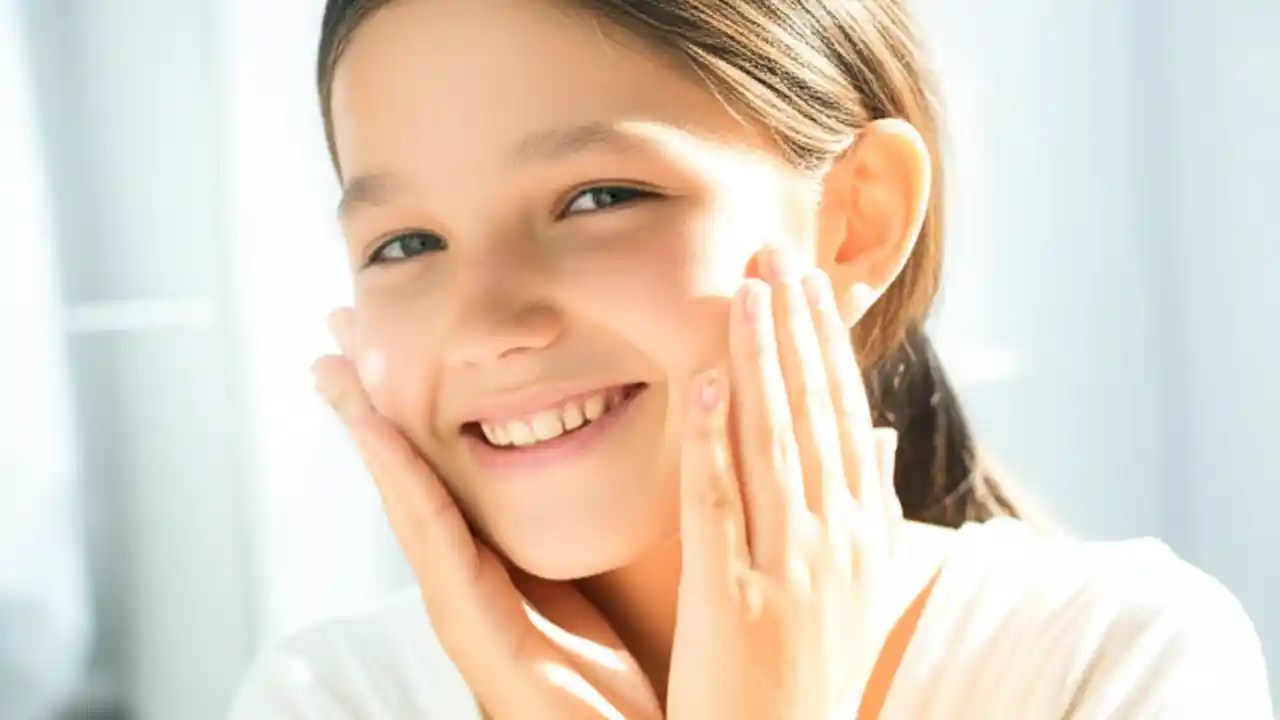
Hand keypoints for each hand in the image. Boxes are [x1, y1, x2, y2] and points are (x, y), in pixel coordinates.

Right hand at [312, 309, 661, 719]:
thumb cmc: (609, 682)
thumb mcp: (583, 590)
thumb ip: (560, 539)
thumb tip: (573, 465)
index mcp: (488, 563)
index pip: (438, 465)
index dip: (404, 403)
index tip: (381, 341)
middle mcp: (461, 576)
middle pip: (406, 468)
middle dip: (368, 397)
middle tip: (336, 323)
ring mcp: (455, 601)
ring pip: (404, 491)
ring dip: (364, 424)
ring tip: (332, 361)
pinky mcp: (467, 625)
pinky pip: (431, 532)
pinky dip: (399, 476)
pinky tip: (374, 428)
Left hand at [665, 249, 903, 719]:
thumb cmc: (814, 672)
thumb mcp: (859, 584)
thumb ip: (867, 504)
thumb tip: (879, 429)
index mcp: (865, 534)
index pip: (843, 415)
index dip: (825, 344)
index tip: (809, 282)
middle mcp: (837, 541)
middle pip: (813, 412)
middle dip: (796, 328)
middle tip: (777, 251)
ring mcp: (790, 568)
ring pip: (774, 441)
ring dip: (762, 358)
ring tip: (749, 289)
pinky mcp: (735, 600)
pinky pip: (721, 502)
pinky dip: (715, 436)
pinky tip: (707, 378)